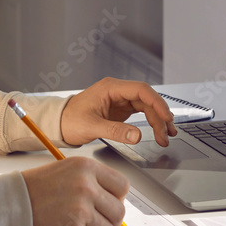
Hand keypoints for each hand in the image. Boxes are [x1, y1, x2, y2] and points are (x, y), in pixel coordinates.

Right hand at [21, 156, 129, 225]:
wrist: (10, 205)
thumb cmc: (36, 188)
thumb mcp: (68, 171)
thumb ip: (93, 182)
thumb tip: (115, 201)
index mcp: (86, 167)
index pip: (122, 185)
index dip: (116, 197)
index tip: (107, 202)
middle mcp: (86, 186)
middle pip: (118, 210)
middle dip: (108, 218)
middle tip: (93, 219)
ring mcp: (80, 210)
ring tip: (74, 223)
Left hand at [60, 77, 177, 146]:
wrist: (58, 124)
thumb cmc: (69, 120)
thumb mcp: (91, 127)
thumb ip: (115, 131)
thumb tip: (137, 136)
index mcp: (110, 88)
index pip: (141, 90)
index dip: (157, 103)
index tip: (166, 117)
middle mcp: (117, 91)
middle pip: (147, 99)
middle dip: (160, 116)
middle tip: (167, 134)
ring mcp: (120, 100)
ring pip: (147, 107)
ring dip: (158, 121)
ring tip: (166, 137)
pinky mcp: (121, 110)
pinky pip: (141, 113)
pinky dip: (151, 122)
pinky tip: (157, 131)